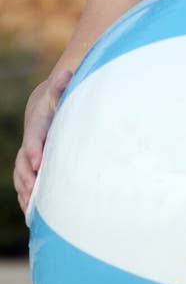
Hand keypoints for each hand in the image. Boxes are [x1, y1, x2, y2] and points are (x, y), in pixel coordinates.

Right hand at [13, 68, 72, 213]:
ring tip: (32, 206)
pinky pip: (24, 184)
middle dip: (28, 176)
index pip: (33, 138)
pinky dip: (26, 197)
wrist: (42, 109)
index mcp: (36, 126)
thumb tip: (67, 71)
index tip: (39, 162)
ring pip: (21, 176)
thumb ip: (62, 83)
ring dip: (25, 190)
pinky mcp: (30, 167)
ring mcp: (27, 157)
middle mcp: (29, 144)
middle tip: (35, 191)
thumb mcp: (58, 91)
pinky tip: (32, 212)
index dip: (34, 149)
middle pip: (23, 162)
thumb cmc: (55, 101)